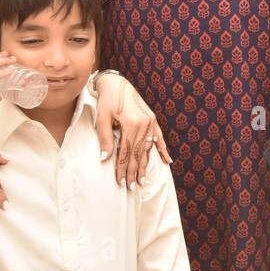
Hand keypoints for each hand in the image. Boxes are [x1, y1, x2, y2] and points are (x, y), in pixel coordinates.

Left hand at [95, 73, 171, 189]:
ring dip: (145, 165)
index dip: (122, 168)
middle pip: (138, 153)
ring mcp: (151, 122)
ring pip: (148, 148)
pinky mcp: (152, 120)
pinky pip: (159, 138)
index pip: (126, 152)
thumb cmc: (107, 100)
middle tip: (131, 186)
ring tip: (142, 179)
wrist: (117, 83)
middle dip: (134, 171)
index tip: (120, 182)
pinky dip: (162, 150)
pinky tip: (167, 161)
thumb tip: (105, 158)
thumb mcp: (102, 117)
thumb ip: (105, 138)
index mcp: (132, 124)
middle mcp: (144, 124)